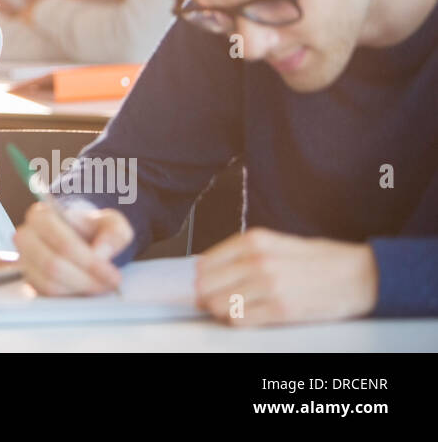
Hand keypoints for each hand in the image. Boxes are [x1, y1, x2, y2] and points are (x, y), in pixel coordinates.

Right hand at [13, 201, 133, 294]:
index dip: (89, 262)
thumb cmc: (92, 230)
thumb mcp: (112, 224)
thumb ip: (114, 233)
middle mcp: (26, 237)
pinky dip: (68, 297)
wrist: (81, 240)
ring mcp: (24, 260)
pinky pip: (45, 296)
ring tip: (100, 287)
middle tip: (108, 284)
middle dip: (85, 279)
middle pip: (52, 266)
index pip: (63, 244)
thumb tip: (101, 252)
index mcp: (42, 216)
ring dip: (78, 290)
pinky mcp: (28, 281)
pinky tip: (85, 291)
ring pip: (48, 284)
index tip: (111, 273)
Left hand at [195, 228, 378, 325]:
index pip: (205, 262)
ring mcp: (269, 286)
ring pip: (220, 304)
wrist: (360, 276)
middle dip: (206, 295)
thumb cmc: (321, 259)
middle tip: (213, 300)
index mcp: (255, 240)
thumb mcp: (277, 243)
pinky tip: (248, 315)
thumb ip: (244, 253)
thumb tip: (211, 269)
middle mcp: (258, 261)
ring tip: (231, 309)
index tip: (200, 284)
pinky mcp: (281, 309)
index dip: (200, 277)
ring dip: (220, 310)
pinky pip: (240, 319)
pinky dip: (238, 320)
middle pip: (207, 285)